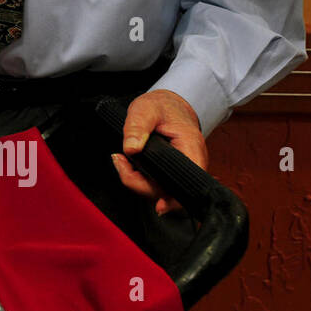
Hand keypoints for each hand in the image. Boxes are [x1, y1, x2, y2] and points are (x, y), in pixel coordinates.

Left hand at [111, 89, 209, 214]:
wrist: (170, 105)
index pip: (188, 181)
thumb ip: (137, 126)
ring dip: (137, 180)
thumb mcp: (146, 109)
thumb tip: (131, 149)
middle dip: (141, 184)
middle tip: (120, 162)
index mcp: (191, 148)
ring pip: (160, 189)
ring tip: (120, 160)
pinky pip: (156, 183)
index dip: (173, 198)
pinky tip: (127, 164)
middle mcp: (191, 162)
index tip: (158, 205)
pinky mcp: (171, 171)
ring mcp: (182, 168)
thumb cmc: (162, 107)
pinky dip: (139, 178)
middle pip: (170, 191)